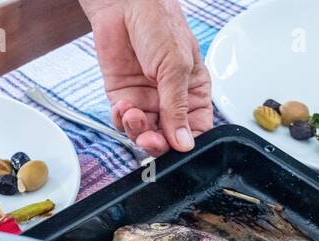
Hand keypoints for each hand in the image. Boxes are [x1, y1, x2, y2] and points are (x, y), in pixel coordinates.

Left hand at [80, 0, 211, 155]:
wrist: (125, 4)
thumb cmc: (159, 22)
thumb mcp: (176, 66)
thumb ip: (177, 108)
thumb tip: (184, 143)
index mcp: (193, 91)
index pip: (196, 129)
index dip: (187, 143)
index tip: (179, 147)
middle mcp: (171, 99)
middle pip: (168, 138)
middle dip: (159, 143)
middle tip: (152, 139)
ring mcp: (146, 98)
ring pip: (144, 133)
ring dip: (138, 132)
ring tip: (135, 116)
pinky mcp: (123, 95)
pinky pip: (122, 121)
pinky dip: (121, 120)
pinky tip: (123, 106)